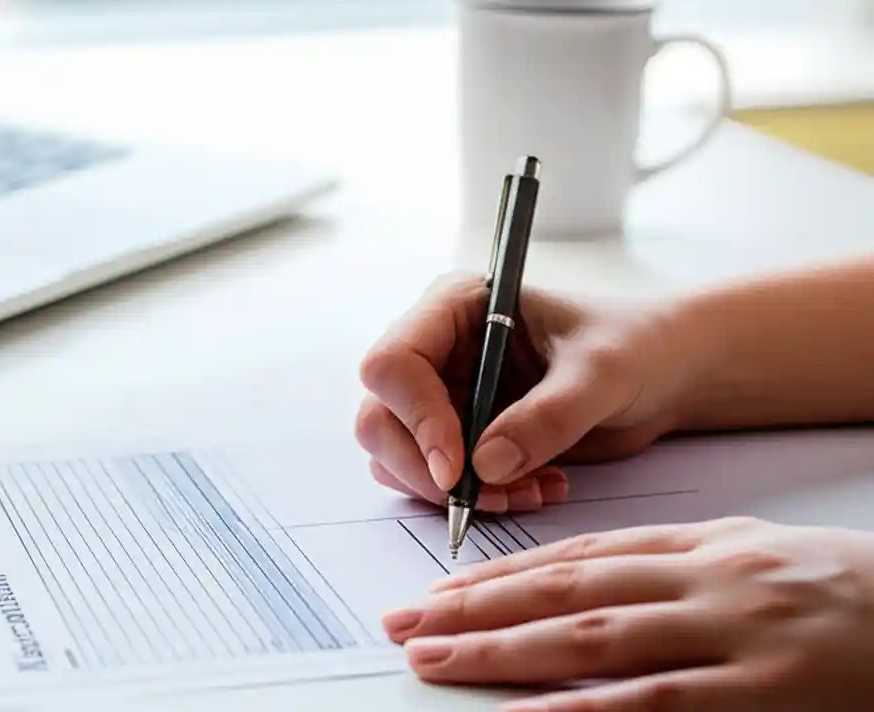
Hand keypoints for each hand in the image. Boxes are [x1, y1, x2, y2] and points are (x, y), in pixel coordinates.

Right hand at [355, 275, 692, 511]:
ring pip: (397, 456)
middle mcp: (435, 350)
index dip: (416, 418)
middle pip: (380, 416)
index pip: (394, 363)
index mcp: (455, 307)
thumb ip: (547, 416)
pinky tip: (531, 490)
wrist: (666, 376)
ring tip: (527, 492)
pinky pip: (433, 480)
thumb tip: (483, 466)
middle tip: (484, 499)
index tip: (457, 470)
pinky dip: (473, 500)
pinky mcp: (457, 437)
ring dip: (452, 492)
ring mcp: (442, 395)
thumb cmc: (637, 347)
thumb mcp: (602, 374)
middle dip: (425, 468)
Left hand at [382, 518, 873, 710]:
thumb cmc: (841, 592)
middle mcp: (704, 579)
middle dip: (477, 609)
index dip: (500, 576)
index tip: (439, 593)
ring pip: (594, 637)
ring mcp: (732, 634)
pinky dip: (580, 710)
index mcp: (700, 543)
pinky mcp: (761, 693)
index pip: (577, 554)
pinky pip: (654, 703)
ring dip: (504, 652)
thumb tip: (578, 584)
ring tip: (436, 661)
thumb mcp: (750, 557)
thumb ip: (668, 566)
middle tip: (407, 626)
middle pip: (567, 590)